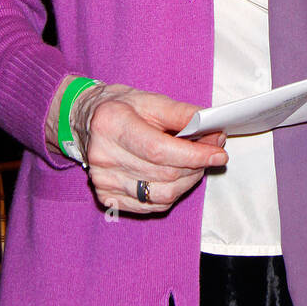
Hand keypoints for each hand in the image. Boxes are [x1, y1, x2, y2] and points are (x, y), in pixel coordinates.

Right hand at [56, 80, 227, 214]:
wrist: (88, 121)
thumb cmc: (123, 107)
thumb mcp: (152, 100)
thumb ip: (183, 114)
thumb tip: (212, 129)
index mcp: (112, 124)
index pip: (159, 150)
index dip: (193, 155)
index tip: (218, 153)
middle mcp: (103, 156)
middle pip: (163, 174)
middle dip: (196, 166)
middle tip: (212, 152)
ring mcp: (103, 181)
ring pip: (160, 195)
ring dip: (188, 181)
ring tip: (196, 165)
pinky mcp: (106, 197)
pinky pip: (150, 206)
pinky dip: (172, 194)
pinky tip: (176, 177)